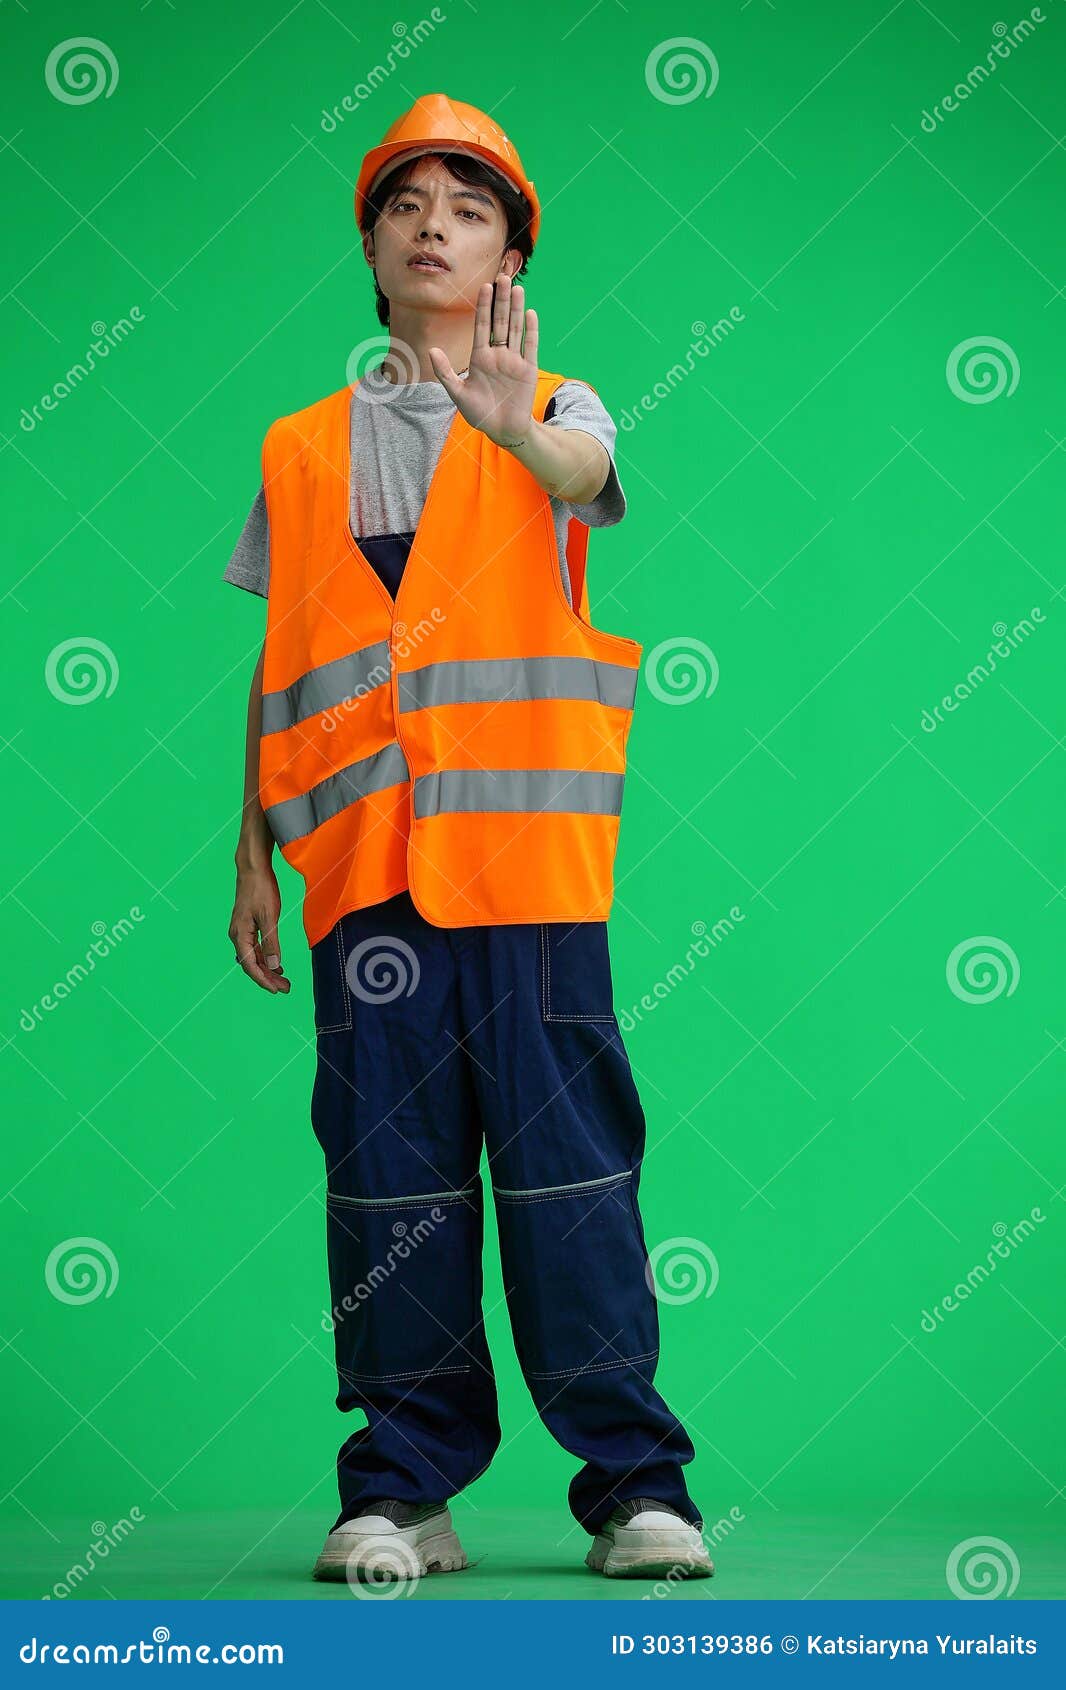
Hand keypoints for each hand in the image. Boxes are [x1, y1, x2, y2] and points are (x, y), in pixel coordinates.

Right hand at [228, 867, 289, 993]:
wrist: (253, 869)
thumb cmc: (261, 889)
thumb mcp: (269, 917)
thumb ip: (271, 943)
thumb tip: (273, 965)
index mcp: (240, 935)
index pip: (249, 965)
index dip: (263, 980)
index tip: (277, 990)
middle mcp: (237, 935)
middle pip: (251, 964)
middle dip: (268, 978)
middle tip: (286, 989)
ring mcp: (242, 931)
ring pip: (254, 957)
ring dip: (267, 969)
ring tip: (284, 980)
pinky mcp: (247, 926)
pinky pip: (255, 948)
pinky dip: (265, 957)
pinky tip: (276, 964)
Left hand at [429, 272, 537, 447]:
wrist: (504, 431)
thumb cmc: (480, 414)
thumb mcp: (458, 394)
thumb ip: (446, 372)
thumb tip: (432, 350)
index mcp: (480, 358)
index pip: (481, 326)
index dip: (483, 307)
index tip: (484, 287)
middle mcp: (497, 355)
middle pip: (500, 322)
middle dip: (500, 300)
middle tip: (502, 277)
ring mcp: (514, 361)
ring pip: (515, 329)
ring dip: (516, 309)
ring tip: (516, 288)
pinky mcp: (528, 370)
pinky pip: (530, 347)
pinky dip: (530, 331)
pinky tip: (530, 314)